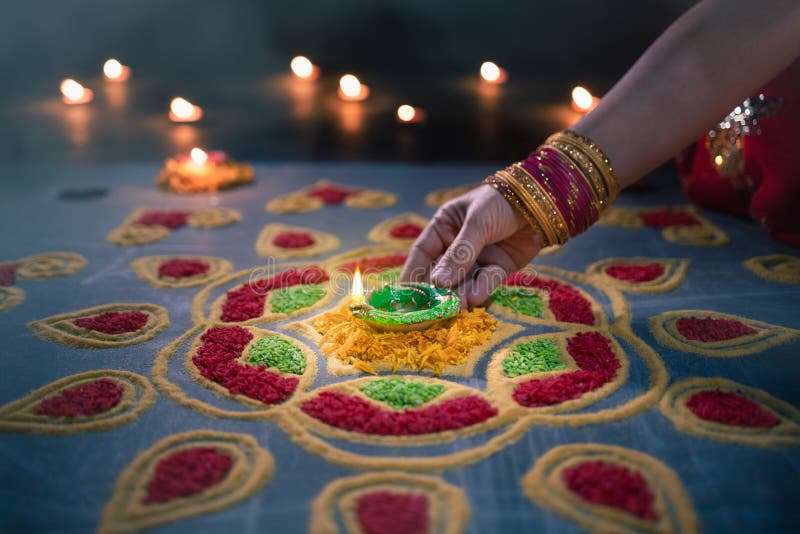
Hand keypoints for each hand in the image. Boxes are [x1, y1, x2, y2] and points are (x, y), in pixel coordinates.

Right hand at [399, 184, 542, 306]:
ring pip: (463, 281)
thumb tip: (438, 283)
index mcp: (443, 227)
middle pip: (441, 273)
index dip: (412, 275)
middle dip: (437, 291)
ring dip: (460, 294)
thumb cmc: (500, 202)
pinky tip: (476, 298)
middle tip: (430, 310)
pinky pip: (485, 281)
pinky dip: (481, 290)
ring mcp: (477, 257)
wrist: (541, 201)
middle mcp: (456, 245)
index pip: (421, 254)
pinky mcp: (498, 267)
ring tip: (457, 307)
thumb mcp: (476, 224)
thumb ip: (460, 254)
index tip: (403, 297)